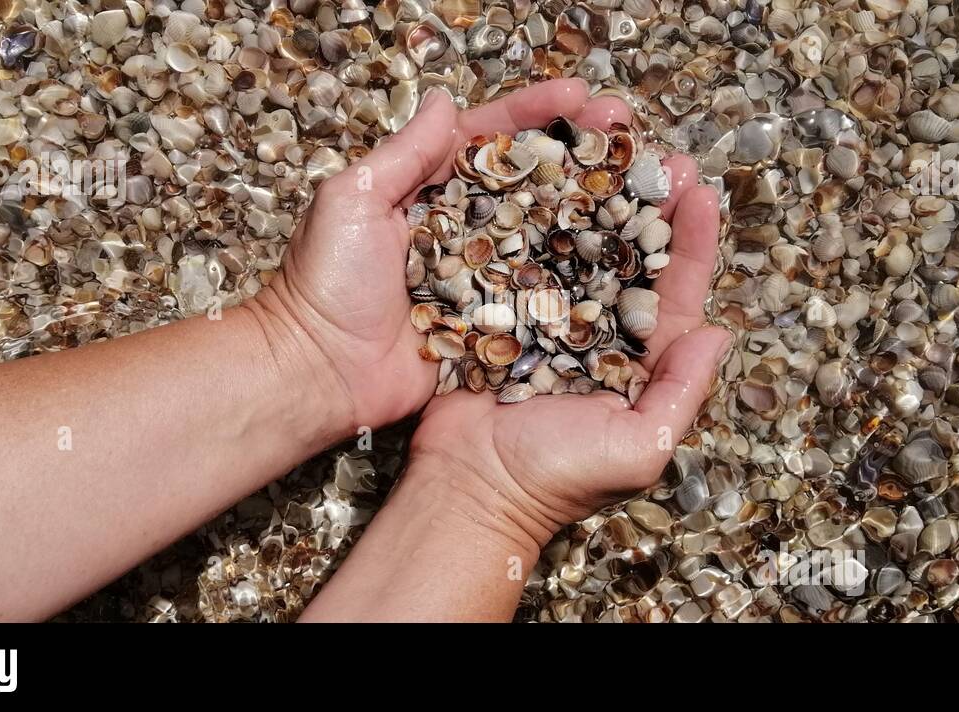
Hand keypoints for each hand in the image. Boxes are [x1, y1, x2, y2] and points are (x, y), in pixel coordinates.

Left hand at [249, 79, 632, 432]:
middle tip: (629, 131)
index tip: (582, 97)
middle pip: (532, 182)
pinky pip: (542, 297)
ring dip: (593, 209)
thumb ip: (403, 155)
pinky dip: (582, 278)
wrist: (316, 371)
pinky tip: (624, 259)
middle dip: (582, 154)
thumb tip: (443, 100)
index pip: (490, 140)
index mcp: (427, 191)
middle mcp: (463, 229)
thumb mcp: (353, 201)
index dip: (536, 115)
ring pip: (547, 235)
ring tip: (642, 186)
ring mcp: (481, 277)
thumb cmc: (323, 283)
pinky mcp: (491, 323)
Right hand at [406, 138, 727, 549]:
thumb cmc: (557, 479)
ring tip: (607, 151)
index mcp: (637, 363)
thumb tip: (720, 333)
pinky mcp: (501, 313)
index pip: (674, 294)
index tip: (701, 193)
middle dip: (648, 205)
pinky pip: (522, 258)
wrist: (469, 489)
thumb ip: (682, 392)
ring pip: (578, 248)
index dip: (691, 243)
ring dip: (595, 201)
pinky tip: (544, 179)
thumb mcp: (639, 446)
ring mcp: (547, 320)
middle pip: (630, 258)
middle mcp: (597, 334)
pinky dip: (534, 220)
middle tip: (660, 155)